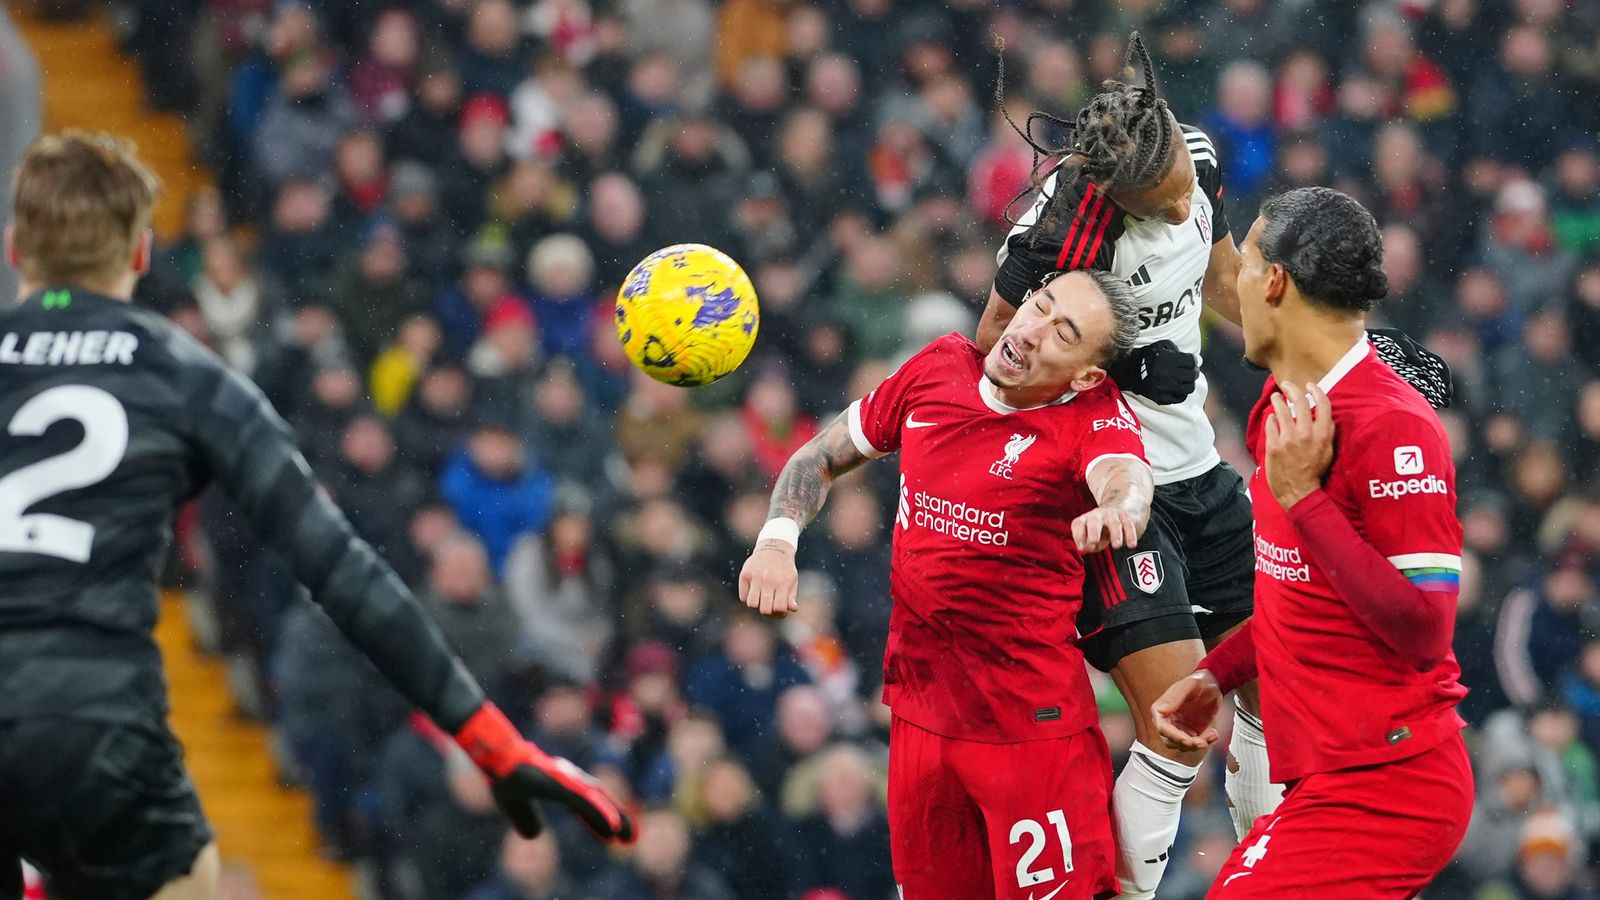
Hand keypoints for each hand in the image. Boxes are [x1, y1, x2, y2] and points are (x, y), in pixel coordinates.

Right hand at [455, 704, 635, 843]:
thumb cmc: (504, 773)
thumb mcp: (515, 805)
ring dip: (614, 818)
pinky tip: (613, 826)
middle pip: (597, 801)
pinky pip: (587, 802)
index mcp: (559, 786)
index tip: (612, 835)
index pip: (585, 805)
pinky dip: (601, 814)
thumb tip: (535, 835)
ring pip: (596, 802)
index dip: (599, 819)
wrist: (495, 756)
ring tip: (628, 835)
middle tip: (631, 838)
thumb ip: (526, 817)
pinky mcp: (563, 783)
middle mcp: (568, 782)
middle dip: (615, 818)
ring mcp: (567, 781)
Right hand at [739, 542, 799, 617]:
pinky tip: (754, 591)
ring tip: (761, 599)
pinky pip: (743, 597)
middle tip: (770, 606)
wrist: (774, 546)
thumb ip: (792, 596)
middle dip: (768, 612)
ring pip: (751, 604)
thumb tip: (793, 609)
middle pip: (764, 610)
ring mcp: (755, 577)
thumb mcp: (793, 580)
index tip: (780, 609)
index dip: (780, 613)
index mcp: (782, 583)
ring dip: (757, 605)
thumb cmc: (785, 568)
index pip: (779, 608)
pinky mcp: (745, 574)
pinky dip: (748, 597)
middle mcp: (768, 580)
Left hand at [1071, 506, 1139, 552]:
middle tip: (1094, 542)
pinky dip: (1130, 535)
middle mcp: (1096, 515)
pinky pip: (1128, 525)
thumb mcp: (1089, 539)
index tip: (1081, 547)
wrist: (1113, 513)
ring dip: (1115, 534)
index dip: (1078, 535)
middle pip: (1094, 521)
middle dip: (1093, 531)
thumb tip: (1088, 548)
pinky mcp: (1124, 517)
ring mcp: (1111, 515)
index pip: (1078, 525)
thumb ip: (1087, 546)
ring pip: (1114, 523)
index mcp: (1084, 520)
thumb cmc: (1098, 531)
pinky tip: (1131, 545)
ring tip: (1116, 546)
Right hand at [1106, 339, 1198, 404]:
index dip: (1193, 360)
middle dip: (1194, 372)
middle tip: (1192, 371)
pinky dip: (1181, 393)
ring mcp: (1165, 388)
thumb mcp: (1159, 345)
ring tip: (1185, 380)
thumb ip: (1174, 348)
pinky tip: (1178, 388)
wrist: (1128, 371)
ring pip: (1188, 388)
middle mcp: (1168, 375)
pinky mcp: (1161, 398)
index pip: (1191, 361)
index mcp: (1168, 360)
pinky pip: (1179, 398)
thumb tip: (1190, 357)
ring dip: (1189, 383)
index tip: (1192, 361)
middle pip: (1192, 376)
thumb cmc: (1145, 356)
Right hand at [1152, 670, 1222, 751]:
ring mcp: (1178, 728)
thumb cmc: (1199, 682)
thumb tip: (1161, 710)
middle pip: (1171, 741)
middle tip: (1203, 742)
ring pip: (1183, 746)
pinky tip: (1213, 733)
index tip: (1189, 740)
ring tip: (1212, 734)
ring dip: (1198, 744)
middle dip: (1188, 744)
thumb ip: (1175, 697)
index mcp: (1161, 709)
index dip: (1175, 736)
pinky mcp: (1189, 733)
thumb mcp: (1189, 686)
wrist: (1211, 685)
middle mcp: (1167, 721)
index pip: (1162, 728)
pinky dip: (1205, 742)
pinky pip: (1195, 744)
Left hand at [1264, 381, 1333, 509]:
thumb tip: (1325, 417)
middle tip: (1286, 384)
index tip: (1310, 385)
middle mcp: (1306, 434)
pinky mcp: (1274, 446)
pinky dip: (1271, 419)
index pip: (1323, 405)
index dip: (1317, 391)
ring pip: (1282, 411)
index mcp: (1323, 434)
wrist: (1299, 492)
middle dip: (1293, 389)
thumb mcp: (1328, 452)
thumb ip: (1327, 433)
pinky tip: (1271, 417)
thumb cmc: (1314, 472)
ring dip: (1278, 400)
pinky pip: (1271, 425)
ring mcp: (1288, 439)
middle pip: (1300, 402)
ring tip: (1276, 397)